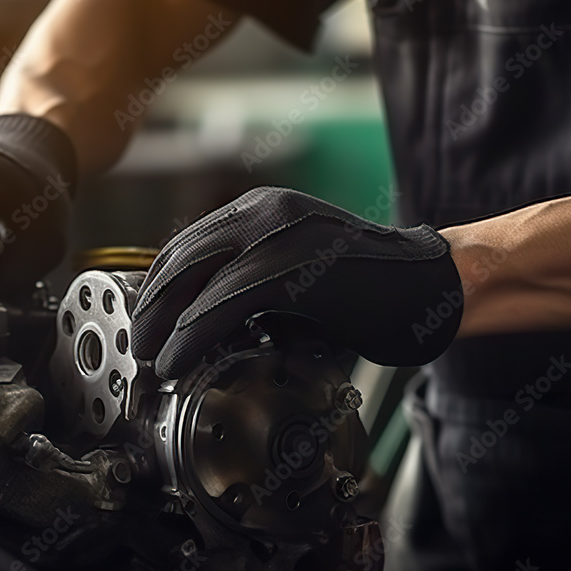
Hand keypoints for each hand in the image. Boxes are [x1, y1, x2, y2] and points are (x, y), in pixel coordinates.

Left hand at [131, 187, 462, 379]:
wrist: (432, 287)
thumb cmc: (368, 289)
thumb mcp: (298, 271)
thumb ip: (252, 284)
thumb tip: (202, 325)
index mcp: (263, 208)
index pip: (188, 244)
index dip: (157, 286)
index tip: (145, 321)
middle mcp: (265, 212)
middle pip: (180, 258)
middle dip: (150, 308)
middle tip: (138, 346)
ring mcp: (279, 235)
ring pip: (195, 280)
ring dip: (163, 327)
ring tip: (152, 361)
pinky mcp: (292, 268)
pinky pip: (222, 304)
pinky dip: (190, 338)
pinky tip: (177, 362)